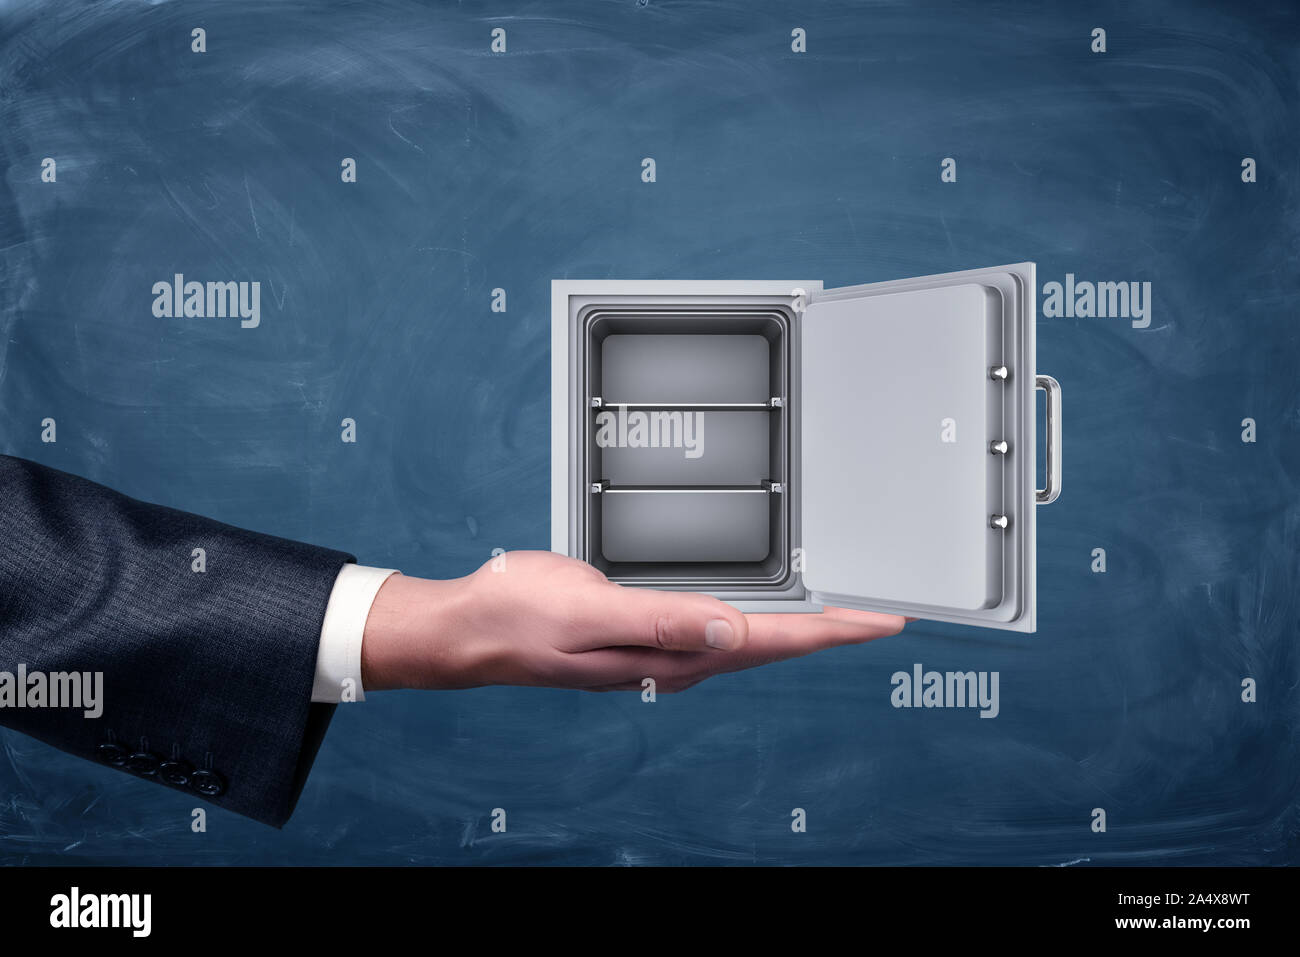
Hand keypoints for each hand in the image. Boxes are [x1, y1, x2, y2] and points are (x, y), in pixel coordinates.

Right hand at [360, 550, 906, 693]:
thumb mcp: (589, 613)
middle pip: (775, 639)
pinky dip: (759, 608)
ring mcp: (665, 641)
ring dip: (804, 620)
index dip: (833, 628)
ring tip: (848, 605)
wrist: (475, 626)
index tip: (884, 618)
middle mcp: (678, 652)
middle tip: (888, 607)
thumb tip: (732, 630)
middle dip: (835, 625)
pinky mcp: (651, 624)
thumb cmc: (521, 619)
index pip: (771, 641)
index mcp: (672, 652)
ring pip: (753, 631)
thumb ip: (661, 620)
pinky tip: (769, 601)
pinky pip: (720, 617)